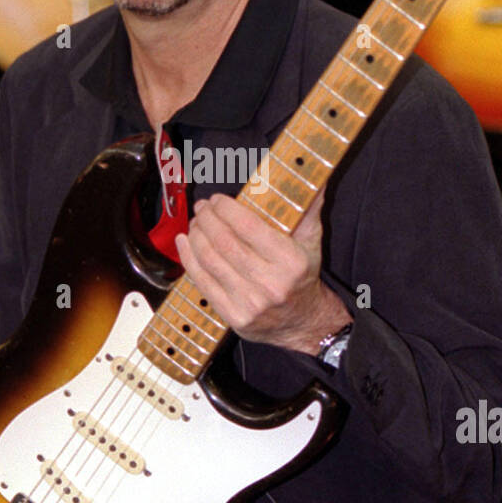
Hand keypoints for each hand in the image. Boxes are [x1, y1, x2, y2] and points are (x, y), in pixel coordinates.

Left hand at [174, 189, 350, 354]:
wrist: (303, 322)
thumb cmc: (302, 276)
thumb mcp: (311, 242)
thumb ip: (309, 208)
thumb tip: (317, 179)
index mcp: (290, 261)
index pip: (247, 226)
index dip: (225, 209)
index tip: (217, 200)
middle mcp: (271, 283)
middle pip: (224, 242)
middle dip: (207, 219)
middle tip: (202, 207)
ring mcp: (250, 303)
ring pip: (210, 260)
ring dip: (196, 235)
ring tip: (195, 222)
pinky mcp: (233, 316)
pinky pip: (202, 282)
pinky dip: (188, 258)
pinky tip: (185, 242)